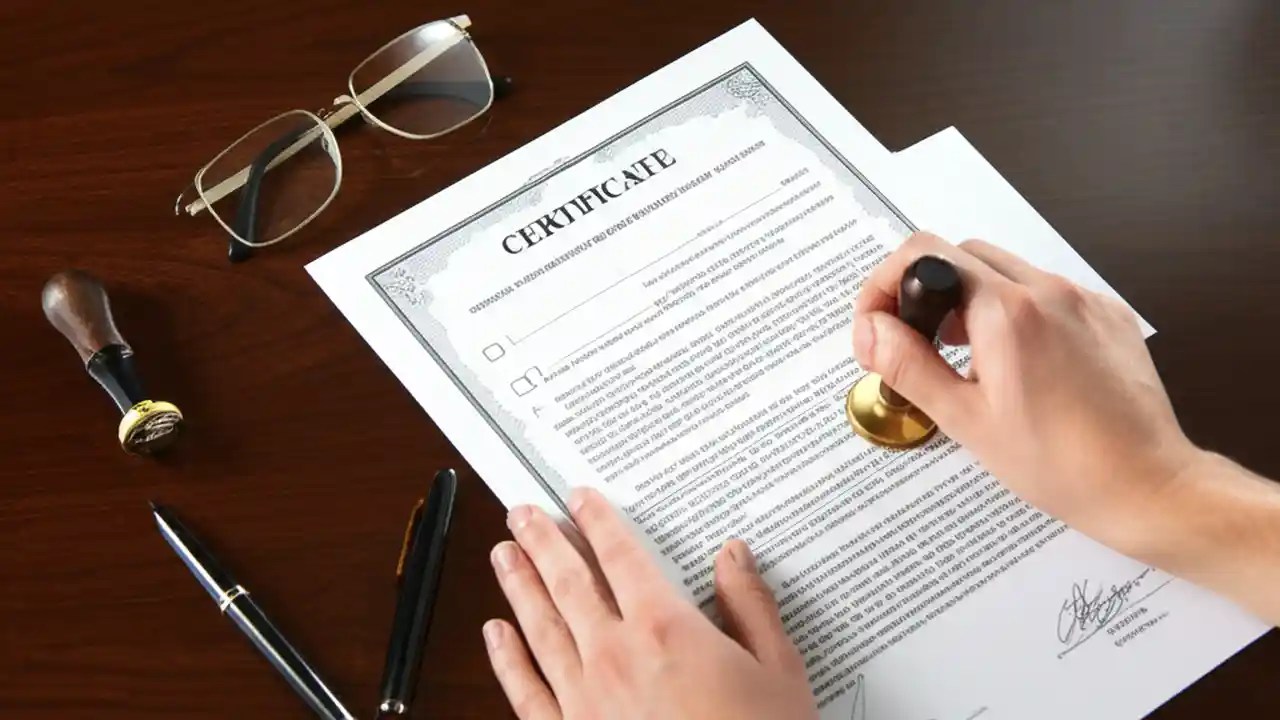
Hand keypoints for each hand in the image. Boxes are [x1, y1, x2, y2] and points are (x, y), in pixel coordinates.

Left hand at [482, 488, 817, 719]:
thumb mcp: (778, 672)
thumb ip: (751, 607)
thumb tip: (734, 555)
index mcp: (666, 629)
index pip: (621, 556)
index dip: (596, 521)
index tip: (578, 498)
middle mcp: (615, 655)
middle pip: (568, 582)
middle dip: (542, 542)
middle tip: (521, 513)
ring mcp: (585, 699)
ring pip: (540, 627)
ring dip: (519, 586)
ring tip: (503, 555)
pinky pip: (526, 692)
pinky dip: (507, 659)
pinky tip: (495, 634)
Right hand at [852, 232, 1200, 553]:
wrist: (1146, 486)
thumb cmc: (1062, 465)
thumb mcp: (966, 419)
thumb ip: (908, 365)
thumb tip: (870, 331)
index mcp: (1007, 312)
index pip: (924, 253)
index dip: (887, 283)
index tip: (880, 324)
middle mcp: (1048, 291)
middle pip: (963, 254)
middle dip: (928, 291)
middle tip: (916, 344)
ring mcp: (1083, 300)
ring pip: (1006, 272)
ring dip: (972, 303)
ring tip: (967, 362)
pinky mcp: (1107, 315)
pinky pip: (1047, 294)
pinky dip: (1017, 315)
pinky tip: (1017, 367)